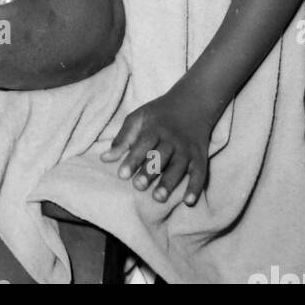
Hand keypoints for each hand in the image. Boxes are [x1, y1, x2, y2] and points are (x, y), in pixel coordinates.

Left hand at [100, 89, 217, 204]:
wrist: (193, 102)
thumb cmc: (159, 114)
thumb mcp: (138, 118)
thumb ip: (123, 138)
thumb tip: (104, 159)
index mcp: (155, 128)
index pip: (143, 144)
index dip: (132, 160)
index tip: (122, 175)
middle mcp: (172, 139)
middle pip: (161, 157)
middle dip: (150, 171)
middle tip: (138, 186)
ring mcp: (187, 149)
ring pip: (179, 167)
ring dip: (169, 182)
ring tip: (158, 197)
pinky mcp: (200, 157)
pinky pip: (200, 174)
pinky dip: (196, 188)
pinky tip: (188, 202)